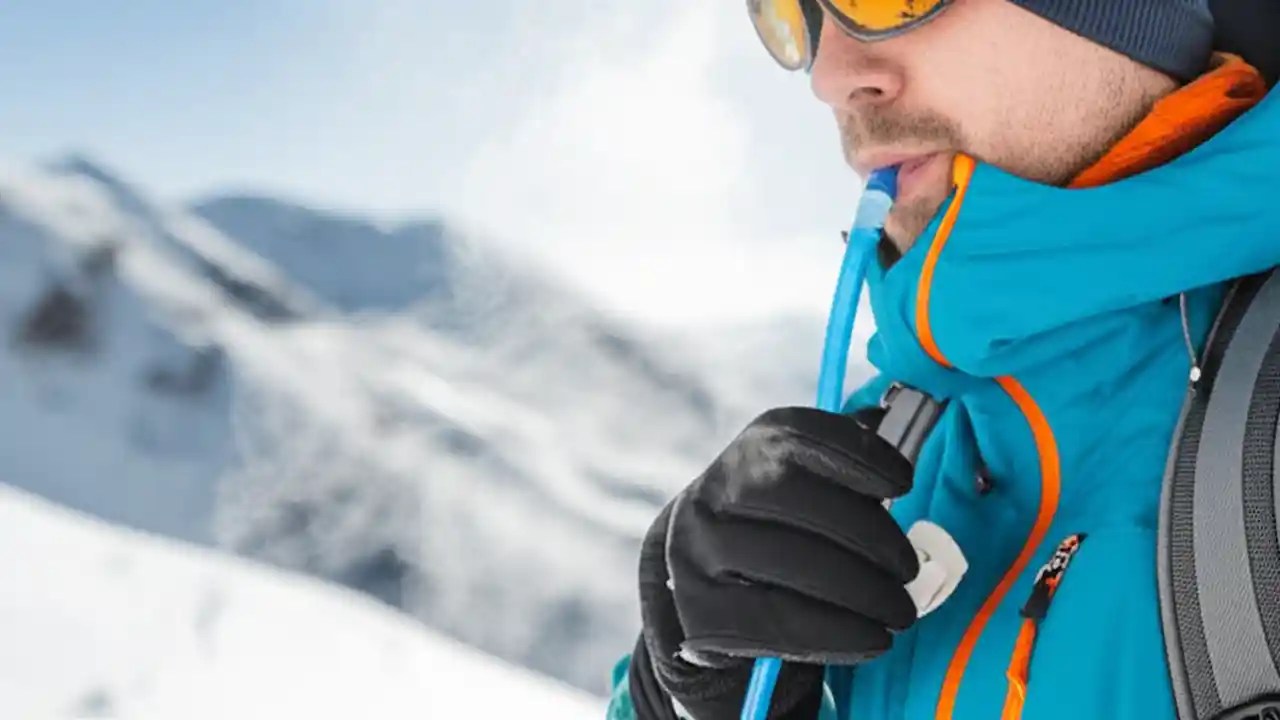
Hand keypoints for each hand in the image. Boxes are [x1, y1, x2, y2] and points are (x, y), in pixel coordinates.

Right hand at [630, 407, 918, 718]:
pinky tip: (872, 639)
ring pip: (792, 563)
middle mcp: (715, 493)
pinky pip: (779, 621)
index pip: (803, 435)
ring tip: (899, 610)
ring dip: (862, 592)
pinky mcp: (701, 609)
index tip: (904, 481)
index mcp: (751, 451)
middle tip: (908, 570)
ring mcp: (699, 551)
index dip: (860, 453)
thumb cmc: (779, 526)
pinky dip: (838, 633)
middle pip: (799, 498)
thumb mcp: (803, 483)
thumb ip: (844, 459)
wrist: (701, 582)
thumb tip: (891, 417)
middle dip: (869, 537)